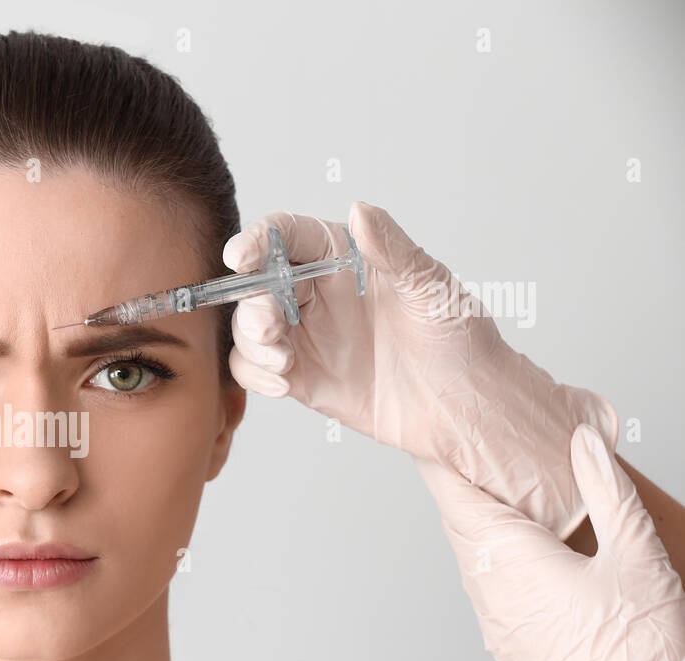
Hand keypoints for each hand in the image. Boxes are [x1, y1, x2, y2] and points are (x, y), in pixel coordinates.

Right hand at [223, 202, 617, 539]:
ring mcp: (305, 334)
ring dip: (251, 341)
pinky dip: (254, 375)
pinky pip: (254, 368)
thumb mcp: (432, 288)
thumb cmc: (458, 340)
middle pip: (257, 284)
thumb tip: (361, 211)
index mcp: (343, 258)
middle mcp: (317, 292)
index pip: (287, 236)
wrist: (462, 407)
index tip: (240, 257)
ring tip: (282, 362)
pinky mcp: (300, 375)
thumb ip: (393, 250)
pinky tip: (282, 384)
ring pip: (249, 327)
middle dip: (251, 303)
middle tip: (269, 325)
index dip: (257, 240)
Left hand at [414, 424, 684, 660]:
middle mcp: (487, 590)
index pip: (456, 495)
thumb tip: (583, 442)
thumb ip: (607, 491)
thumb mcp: (638, 556)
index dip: (443, 461)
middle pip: (459, 523)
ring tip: (501, 494)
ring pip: (471, 558)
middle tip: (469, 452)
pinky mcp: (505, 648)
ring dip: (480, 525)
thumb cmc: (642, 650)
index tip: (437, 432)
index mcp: (510, 559)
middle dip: (462, 486)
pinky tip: (525, 553)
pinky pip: (487, 591)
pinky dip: (494, 562)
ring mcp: (492, 622)